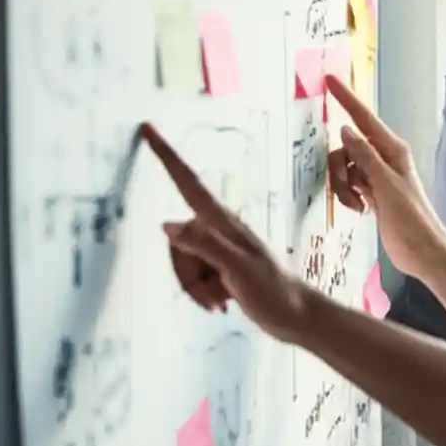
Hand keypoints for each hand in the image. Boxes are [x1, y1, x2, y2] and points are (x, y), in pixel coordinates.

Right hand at [141, 124, 312, 343]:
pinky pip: (191, 276)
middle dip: (185, 275)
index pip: (188, 183)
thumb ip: (204, 245)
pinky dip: (201, 293)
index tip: (148, 127)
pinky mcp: (220, 265)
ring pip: (181, 261)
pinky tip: (223, 304)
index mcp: (223, 222)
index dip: (167, 156)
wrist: (297, 318)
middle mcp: (219, 229)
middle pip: (175, 240)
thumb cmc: (274, 293)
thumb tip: (167, 224)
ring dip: (195, 287)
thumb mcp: (238, 270)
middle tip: (217, 298)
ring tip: (223, 301)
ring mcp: (219, 247)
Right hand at [325, 75, 445, 277]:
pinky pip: (349, 183)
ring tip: (357, 204)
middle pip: (346, 147)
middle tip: (349, 190)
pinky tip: (360, 209)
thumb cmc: (410, 219)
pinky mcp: (372, 192)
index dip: (346, 99)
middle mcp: (384, 158)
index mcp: (392, 150)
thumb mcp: (386, 185)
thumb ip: (365, 157)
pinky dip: (348, 194)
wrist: (421, 251)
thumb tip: (346, 130)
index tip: (329, 79)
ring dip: (342, 185)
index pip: (364, 119)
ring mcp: (377, 176)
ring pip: (345, 167)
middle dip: (339, 167)